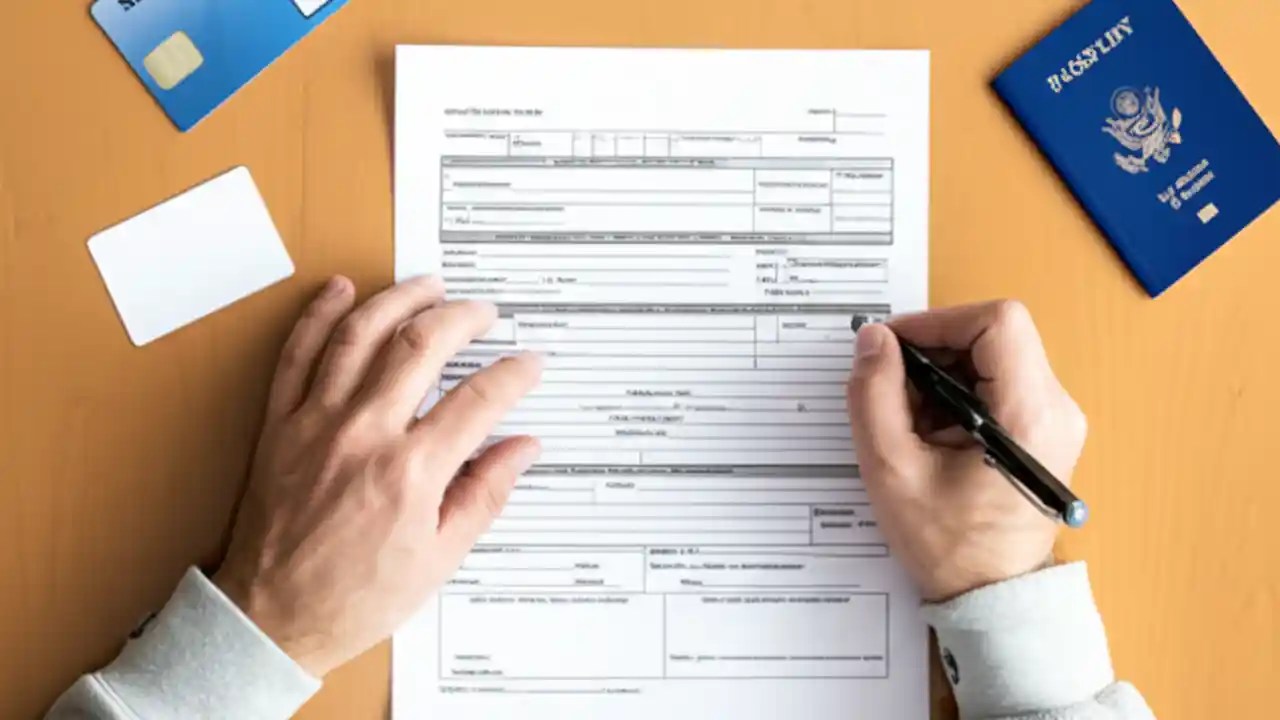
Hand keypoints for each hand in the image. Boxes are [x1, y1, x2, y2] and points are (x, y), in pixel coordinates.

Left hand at [214, 275, 541, 676]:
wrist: (271, 619)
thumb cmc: (354, 598)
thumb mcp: (438, 559)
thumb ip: (484, 495)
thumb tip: (522, 449)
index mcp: (411, 473)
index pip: (478, 400)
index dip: (512, 374)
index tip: (528, 364)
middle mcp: (364, 435)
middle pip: (422, 346)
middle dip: (462, 318)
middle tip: (483, 313)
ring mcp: (317, 423)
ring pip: (361, 334)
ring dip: (399, 299)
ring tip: (428, 285)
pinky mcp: (280, 424)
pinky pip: (298, 354)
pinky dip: (318, 315)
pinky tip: (340, 291)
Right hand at [845, 301, 1086, 600]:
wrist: (992, 595)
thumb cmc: (949, 545)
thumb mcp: (894, 469)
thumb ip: (875, 395)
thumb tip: (873, 340)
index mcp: (1030, 414)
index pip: (997, 322)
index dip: (938, 322)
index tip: (894, 346)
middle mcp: (1056, 408)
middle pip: (994, 336)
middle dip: (934, 350)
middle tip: (892, 387)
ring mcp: (1054, 418)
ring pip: (993, 356)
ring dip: (942, 373)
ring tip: (909, 419)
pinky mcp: (1043, 428)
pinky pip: (998, 382)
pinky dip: (956, 392)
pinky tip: (929, 431)